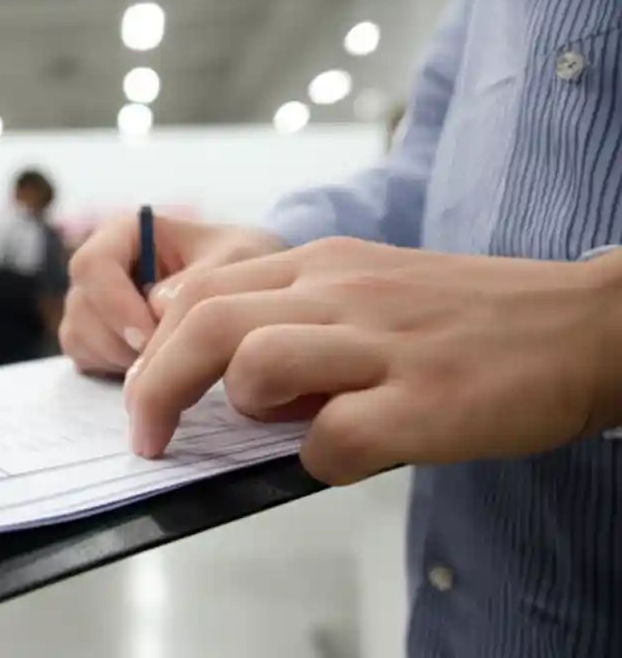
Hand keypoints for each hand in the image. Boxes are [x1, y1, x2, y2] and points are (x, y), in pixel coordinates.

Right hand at [60, 214, 284, 375]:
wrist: (251, 292)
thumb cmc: (243, 263)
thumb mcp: (236, 260)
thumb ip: (195, 281)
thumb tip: (153, 309)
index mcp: (124, 232)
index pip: (92, 265)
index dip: (116, 305)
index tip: (153, 337)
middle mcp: (101, 266)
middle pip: (80, 306)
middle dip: (120, 340)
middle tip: (166, 359)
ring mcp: (93, 304)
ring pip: (78, 336)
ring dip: (119, 358)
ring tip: (168, 360)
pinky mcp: (95, 337)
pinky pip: (84, 358)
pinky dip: (114, 370)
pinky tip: (154, 367)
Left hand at [124, 237, 621, 483]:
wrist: (585, 325)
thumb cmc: (467, 319)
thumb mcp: (369, 287)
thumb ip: (294, 311)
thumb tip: (212, 360)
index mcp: (323, 262)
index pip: (201, 293)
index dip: (154, 348)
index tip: (142, 390)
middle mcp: (344, 290)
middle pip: (206, 323)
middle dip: (154, 386)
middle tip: (148, 435)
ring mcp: (385, 344)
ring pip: (255, 362)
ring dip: (245, 405)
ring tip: (277, 424)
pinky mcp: (427, 402)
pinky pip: (333, 438)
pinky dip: (321, 459)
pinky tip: (349, 454)